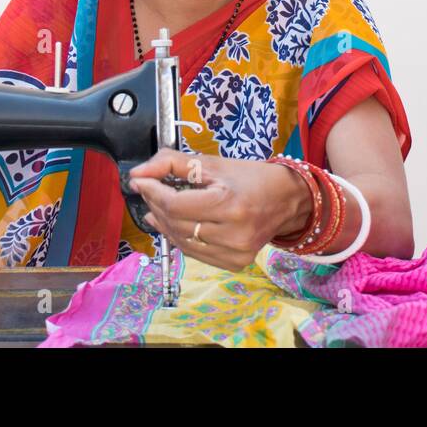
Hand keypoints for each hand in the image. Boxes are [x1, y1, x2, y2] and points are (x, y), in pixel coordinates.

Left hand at [127, 148, 310, 270]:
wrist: (287, 200)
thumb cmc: (251, 177)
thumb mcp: (213, 163)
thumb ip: (172, 163)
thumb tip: (138, 173)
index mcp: (230, 204)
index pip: (175, 204)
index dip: (152, 192)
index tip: (140, 180)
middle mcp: (233, 233)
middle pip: (176, 223)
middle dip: (155, 205)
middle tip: (147, 190)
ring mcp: (235, 253)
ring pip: (182, 242)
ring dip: (163, 223)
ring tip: (156, 207)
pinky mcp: (235, 264)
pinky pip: (195, 253)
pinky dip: (180, 237)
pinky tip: (173, 224)